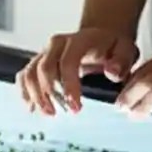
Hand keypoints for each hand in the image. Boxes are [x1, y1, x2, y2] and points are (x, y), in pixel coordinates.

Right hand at [16, 27, 137, 115]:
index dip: (69, 86)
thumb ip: (121, 60)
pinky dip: (25, 91)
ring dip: (35, 95)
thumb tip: (112, 73)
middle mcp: (57, 44)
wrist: (100, 38)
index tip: (76, 107)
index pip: (67, 62)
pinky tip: (31, 106)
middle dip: (49, 93)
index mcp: (78, 40)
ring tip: (48, 113)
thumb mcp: (126, 49)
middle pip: (44, 68)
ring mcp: (45, 52)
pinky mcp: (39, 61)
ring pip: (31, 72)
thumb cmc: (112, 46)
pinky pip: (25, 74)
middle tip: (61, 113)